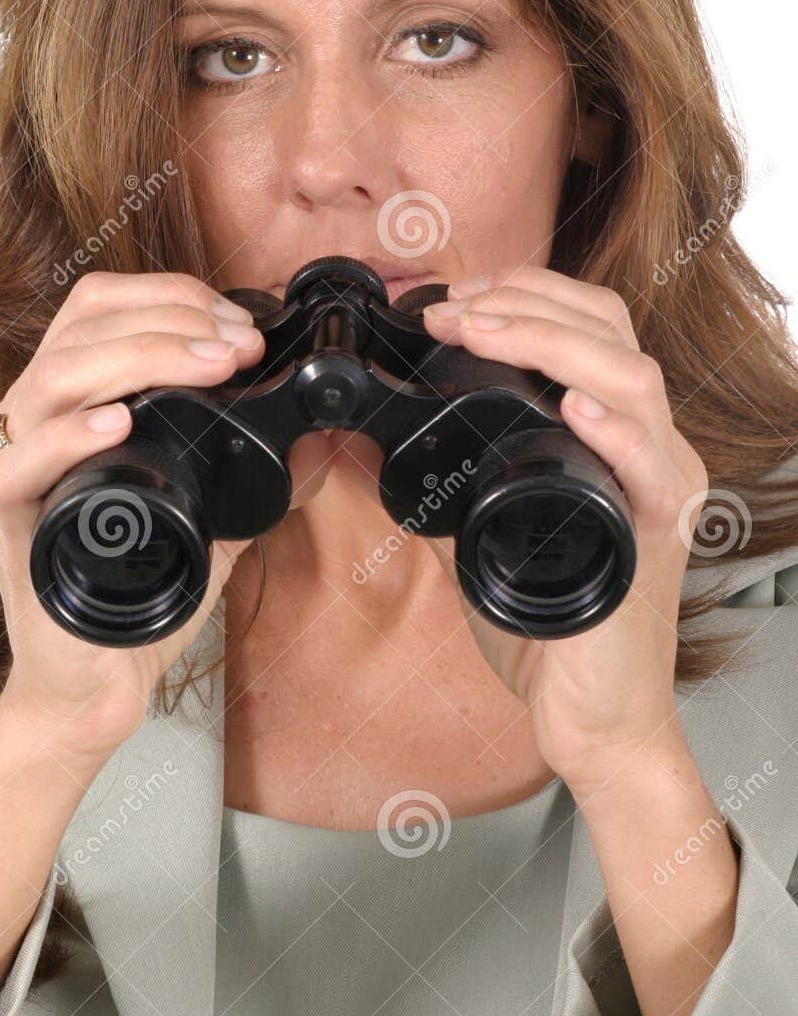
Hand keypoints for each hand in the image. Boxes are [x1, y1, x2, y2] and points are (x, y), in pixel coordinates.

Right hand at [0, 270, 265, 768]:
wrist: (93, 685)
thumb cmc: (136, 598)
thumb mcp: (207, 518)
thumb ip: (250, 474)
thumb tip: (319, 440)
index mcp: (64, 403)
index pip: (100, 306)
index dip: (171, 298)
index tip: (239, 327)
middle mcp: (26, 420)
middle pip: (83, 324)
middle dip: (172, 320)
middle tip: (238, 348)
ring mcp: (6, 463)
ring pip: (58, 372)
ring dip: (143, 356)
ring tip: (211, 367)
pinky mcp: (2, 515)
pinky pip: (22, 459)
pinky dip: (70, 435)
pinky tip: (118, 427)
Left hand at [420, 264, 709, 792]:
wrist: (591, 720)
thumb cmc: (546, 631)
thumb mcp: (471, 536)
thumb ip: (432, 483)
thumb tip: (355, 441)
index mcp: (607, 434)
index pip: (582, 326)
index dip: (517, 294)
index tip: (445, 297)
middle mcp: (644, 447)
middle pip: (609, 331)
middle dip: (525, 302)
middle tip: (451, 306)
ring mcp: (658, 487)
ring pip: (632, 379)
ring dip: (553, 343)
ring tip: (485, 331)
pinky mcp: (658, 537)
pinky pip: (650, 468)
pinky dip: (614, 431)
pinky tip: (573, 408)